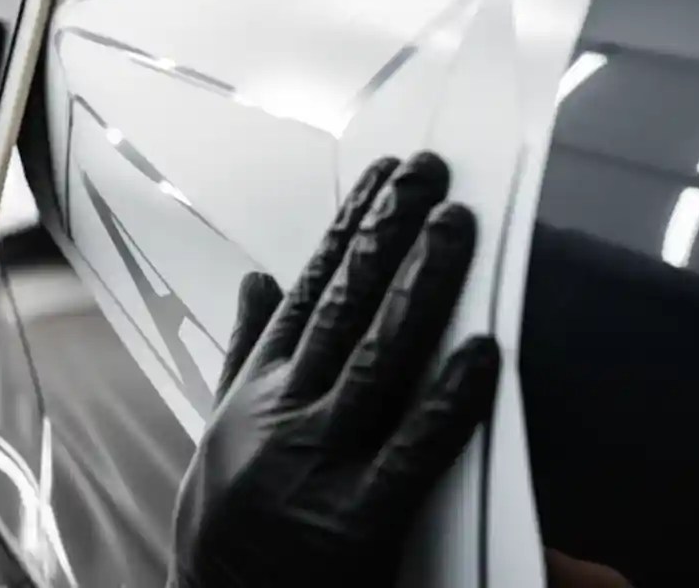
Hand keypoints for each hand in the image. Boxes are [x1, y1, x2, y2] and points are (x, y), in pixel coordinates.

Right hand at [170, 152, 501, 587]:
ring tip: (453, 228)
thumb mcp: (218, 430)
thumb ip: (243, 351)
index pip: (308, 289)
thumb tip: (257, 278)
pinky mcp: (356, 520)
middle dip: (388, 232)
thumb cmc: (223, 525)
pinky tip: (481, 351)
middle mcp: (282, 412)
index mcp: (256, 389)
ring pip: (375, 356)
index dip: (349, 228)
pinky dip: (447, 399)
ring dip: (419, 287)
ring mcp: (316, 461)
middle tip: (427, 174)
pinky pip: (411, 449)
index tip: (380, 180)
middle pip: (343, 305)